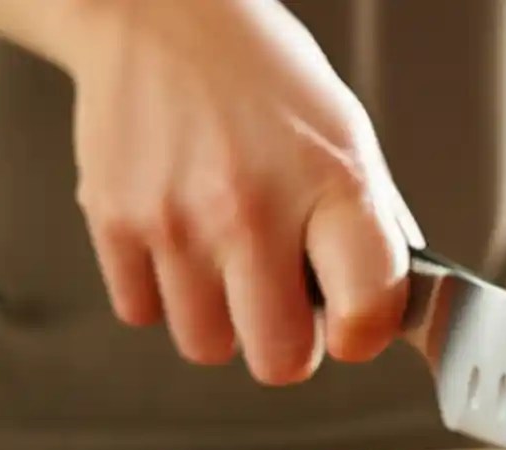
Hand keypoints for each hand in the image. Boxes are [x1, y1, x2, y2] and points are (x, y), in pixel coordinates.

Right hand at [66, 0, 420, 384]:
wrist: (159, 15)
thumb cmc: (263, 77)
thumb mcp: (348, 136)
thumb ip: (372, 226)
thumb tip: (391, 306)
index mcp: (332, 185)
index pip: (365, 314)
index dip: (362, 334)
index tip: (350, 325)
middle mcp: (252, 209)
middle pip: (279, 360)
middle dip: (288, 345)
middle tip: (285, 306)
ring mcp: (176, 220)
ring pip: (206, 346)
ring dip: (221, 321)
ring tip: (227, 263)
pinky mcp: (114, 221)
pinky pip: (142, 313)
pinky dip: (164, 293)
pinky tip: (181, 242)